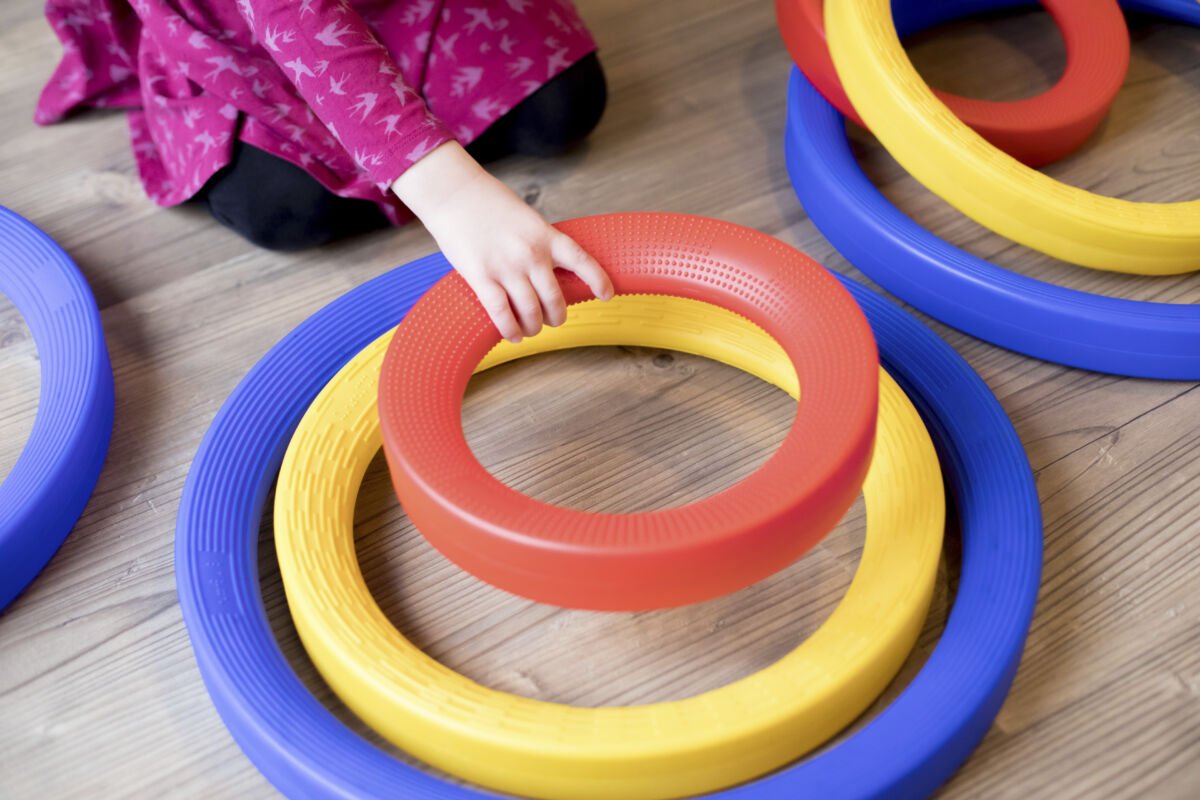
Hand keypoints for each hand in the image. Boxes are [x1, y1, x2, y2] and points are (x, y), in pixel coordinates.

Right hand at [392, 141, 612, 341]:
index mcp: (546, 236)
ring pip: (530, 312)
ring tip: (531, 330)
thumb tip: (547, 272)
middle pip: (554, 299)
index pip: (582, 261)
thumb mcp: (527, 218)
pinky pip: (502, 314)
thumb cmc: (489, 203)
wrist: (454, 192)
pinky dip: (510, 330)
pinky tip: (514, 336)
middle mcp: (532, 254)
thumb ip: (539, 243)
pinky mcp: (482, 277)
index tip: (607, 295)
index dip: (598, 281)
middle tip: (553, 321)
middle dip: (556, 317)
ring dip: (534, 327)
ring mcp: (507, 268)